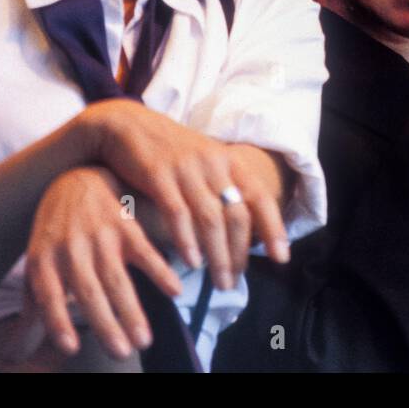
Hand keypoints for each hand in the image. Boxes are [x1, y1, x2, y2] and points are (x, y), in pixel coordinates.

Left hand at [14, 165, 179, 361]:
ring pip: (116, 278)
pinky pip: (144, 251)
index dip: (58, 320)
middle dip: (105, 324)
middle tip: (120, 353)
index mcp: (43, 261)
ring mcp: (99, 236)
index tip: (71, 347)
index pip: (49, 295)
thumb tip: (11, 358)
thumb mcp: (38, 267)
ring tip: (144, 340)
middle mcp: (70, 249)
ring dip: (131, 310)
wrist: (76, 179)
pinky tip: (175, 291)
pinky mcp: (125, 226)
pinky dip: (160, 271)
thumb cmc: (55, 235)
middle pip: (88, 291)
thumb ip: (32, 312)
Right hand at [80, 100, 290, 287]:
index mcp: (228, 160)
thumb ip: (222, 189)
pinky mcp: (160, 175)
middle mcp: (213, 163)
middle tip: (236, 281)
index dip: (273, 228)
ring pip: (211, 219)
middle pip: (237, 215)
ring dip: (218, 255)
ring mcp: (187, 169)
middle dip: (239, 253)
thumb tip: (242, 232)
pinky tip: (192, 263)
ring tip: (220, 282)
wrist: (127, 125)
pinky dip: (187, 240)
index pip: (260, 196)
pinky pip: (178, 213)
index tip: (281, 257)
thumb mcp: (204, 162)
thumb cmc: (169, 152)